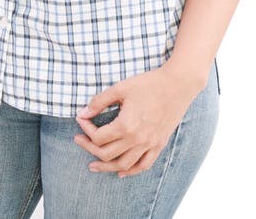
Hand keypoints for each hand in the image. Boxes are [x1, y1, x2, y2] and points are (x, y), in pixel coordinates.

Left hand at [73, 64, 200, 177]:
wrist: (177, 85)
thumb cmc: (148, 84)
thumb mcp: (120, 88)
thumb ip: (99, 101)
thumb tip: (83, 114)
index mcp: (126, 125)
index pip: (98, 137)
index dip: (86, 129)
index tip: (81, 119)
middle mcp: (137, 140)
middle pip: (107, 154)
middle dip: (89, 148)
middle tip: (79, 140)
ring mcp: (149, 145)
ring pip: (123, 165)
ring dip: (106, 167)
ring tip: (93, 165)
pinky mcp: (159, 145)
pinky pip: (143, 166)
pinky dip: (130, 171)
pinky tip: (121, 172)